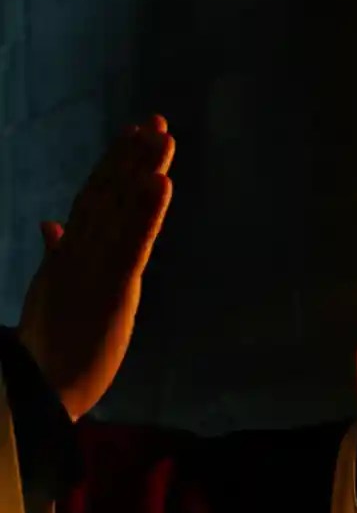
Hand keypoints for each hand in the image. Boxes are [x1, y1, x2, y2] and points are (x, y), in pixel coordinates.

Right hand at [16, 116, 174, 420]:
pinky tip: (161, 182)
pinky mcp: (111, 287)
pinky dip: (147, 210)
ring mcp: (93, 266)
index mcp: (71, 253)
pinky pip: (133, 242)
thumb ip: (56, 253)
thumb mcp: (55, 290)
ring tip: (162, 137)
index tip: (135, 132)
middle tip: (156, 121)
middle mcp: (80, 251)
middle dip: (132, 156)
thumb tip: (52, 225)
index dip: (114, 164)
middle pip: (108, 194)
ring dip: (142, 170)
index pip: (95, 199)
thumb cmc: (52, 344)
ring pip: (120, 209)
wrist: (38, 391)